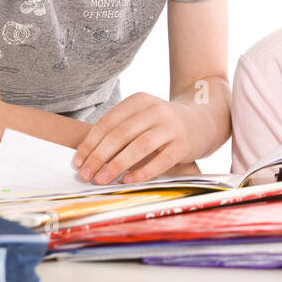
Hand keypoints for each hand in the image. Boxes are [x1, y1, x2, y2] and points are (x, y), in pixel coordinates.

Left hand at [72, 93, 203, 184]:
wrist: (203, 120)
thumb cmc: (163, 124)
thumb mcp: (142, 117)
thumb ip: (120, 131)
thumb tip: (88, 158)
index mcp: (139, 101)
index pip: (108, 122)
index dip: (90, 143)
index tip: (78, 162)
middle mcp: (155, 110)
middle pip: (120, 134)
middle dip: (99, 156)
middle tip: (86, 174)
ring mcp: (171, 126)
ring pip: (139, 146)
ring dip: (117, 164)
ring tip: (102, 179)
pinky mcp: (184, 144)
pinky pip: (161, 160)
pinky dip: (143, 171)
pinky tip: (129, 180)